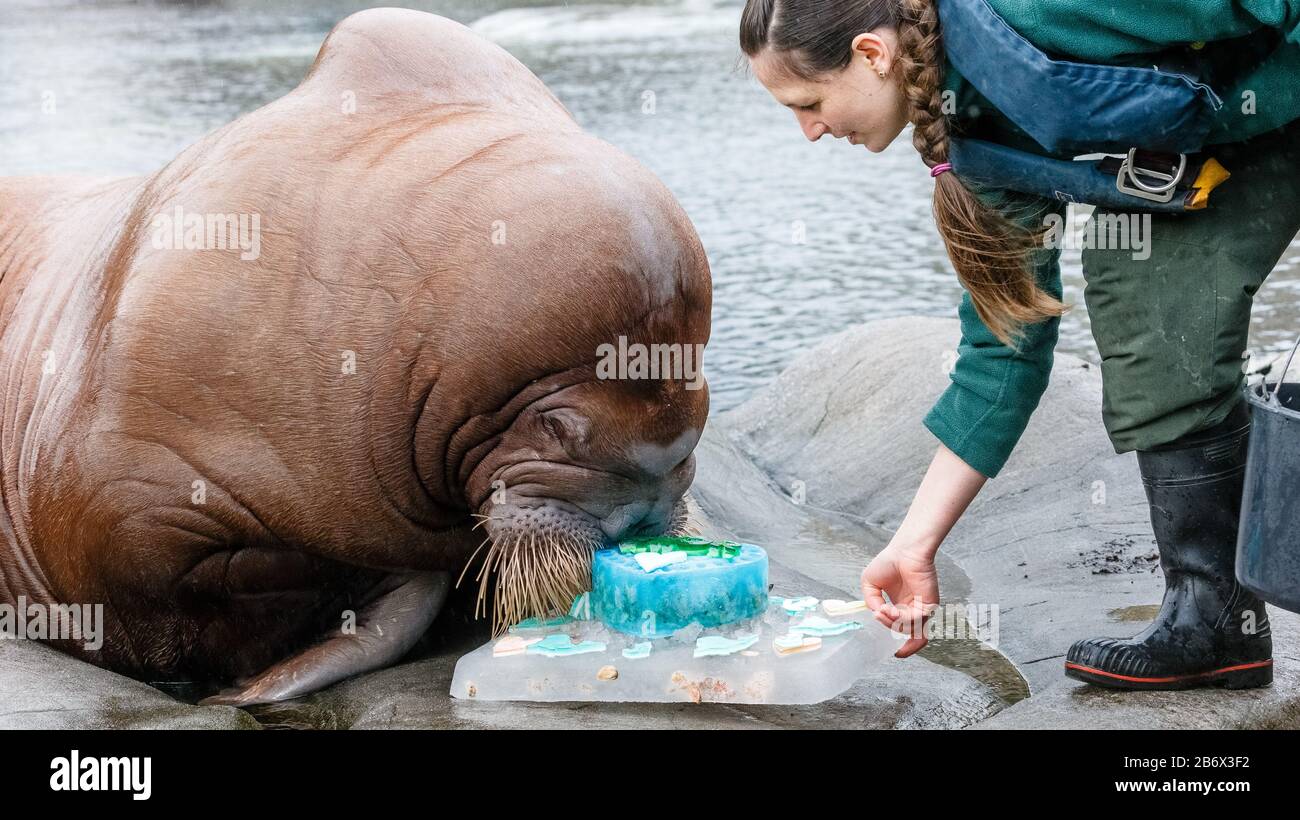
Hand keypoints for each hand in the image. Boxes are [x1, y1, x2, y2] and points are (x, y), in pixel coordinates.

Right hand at [861, 539, 939, 657]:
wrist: (904, 551)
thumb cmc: (889, 562)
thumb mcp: (869, 584)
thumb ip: (870, 602)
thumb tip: (877, 616)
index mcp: (903, 607)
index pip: (908, 633)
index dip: (904, 646)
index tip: (895, 654)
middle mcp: (914, 610)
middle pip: (907, 633)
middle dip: (889, 627)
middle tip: (879, 615)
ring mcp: (923, 608)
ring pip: (910, 629)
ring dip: (892, 623)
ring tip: (883, 610)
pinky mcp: (929, 605)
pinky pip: (915, 621)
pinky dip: (900, 618)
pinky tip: (889, 609)